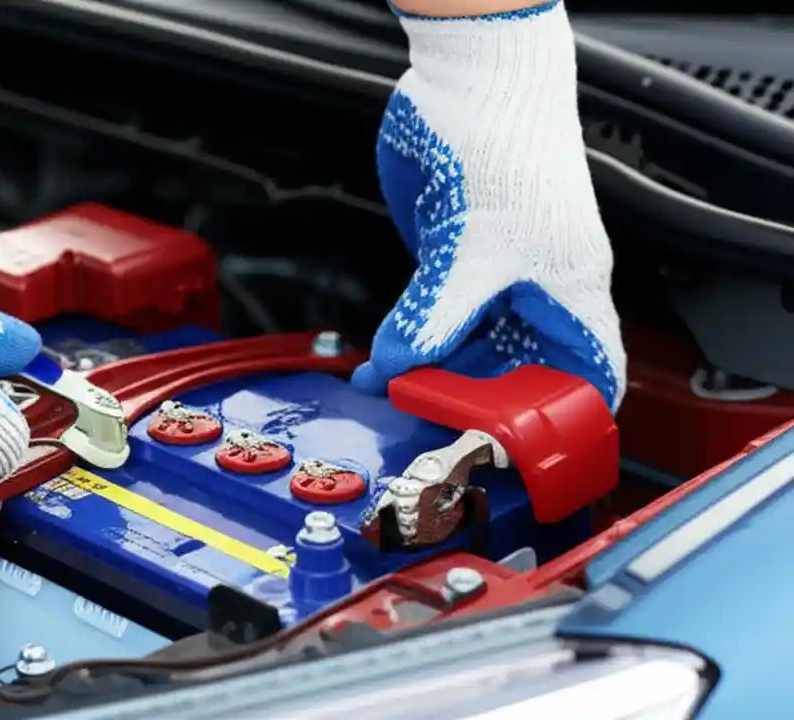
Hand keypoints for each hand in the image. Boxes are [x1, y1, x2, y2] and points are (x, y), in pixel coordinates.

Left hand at [351, 1, 624, 410]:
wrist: (469, 80)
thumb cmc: (507, 148)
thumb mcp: (472, 252)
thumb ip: (434, 317)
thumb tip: (398, 367)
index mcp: (568, 292)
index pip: (589, 374)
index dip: (570, 418)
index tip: (532, 454)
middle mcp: (533, 289)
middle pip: (511, 369)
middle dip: (471, 401)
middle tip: (425, 426)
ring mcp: (489, 273)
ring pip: (463, 344)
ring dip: (427, 372)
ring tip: (386, 393)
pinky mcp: (448, 256)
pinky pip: (429, 314)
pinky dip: (407, 340)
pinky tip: (381, 359)